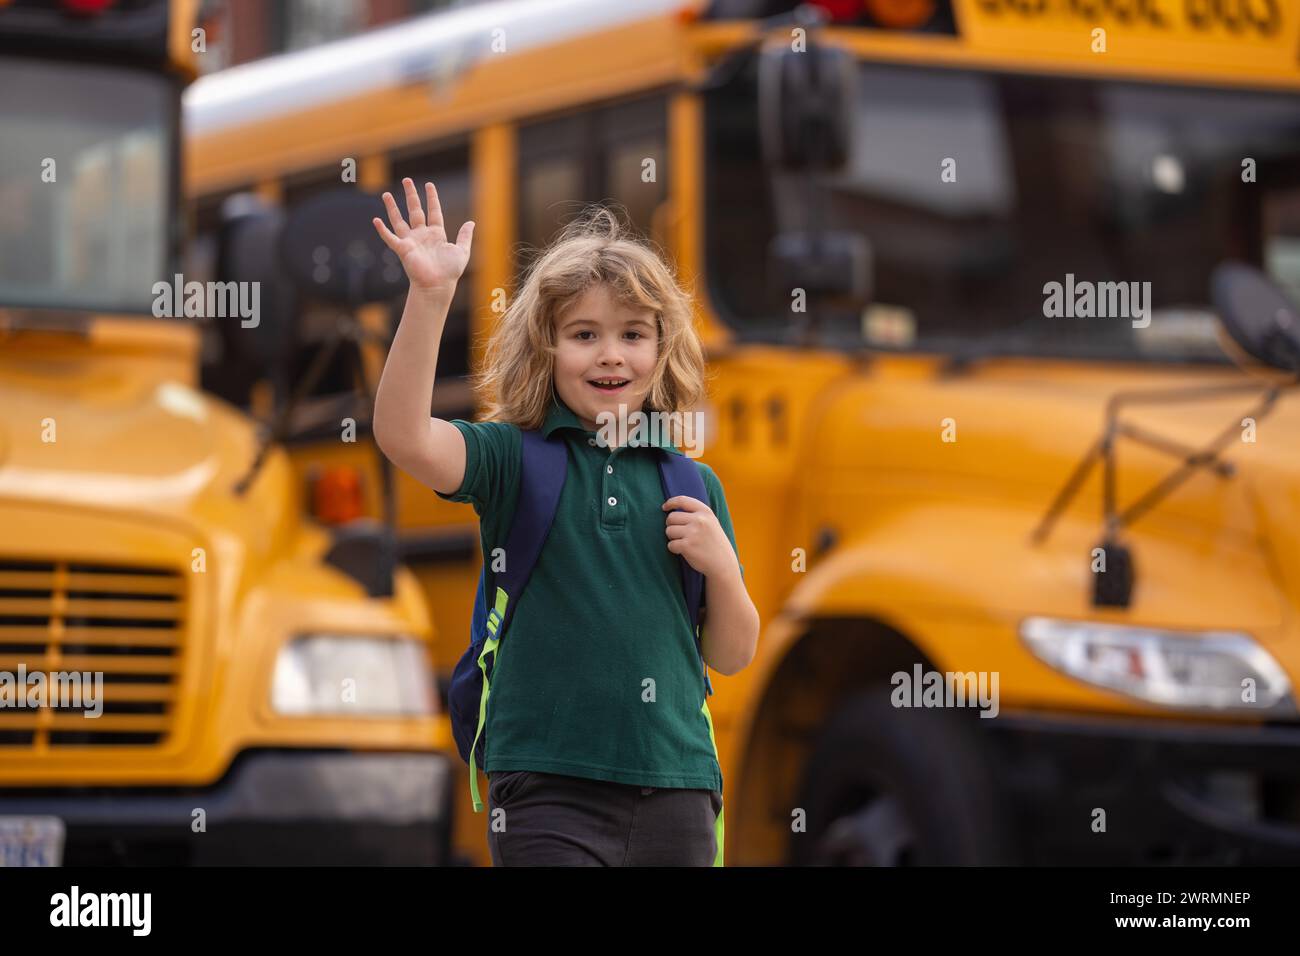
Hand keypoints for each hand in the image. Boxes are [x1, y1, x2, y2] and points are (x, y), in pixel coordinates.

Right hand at [372, 178, 473, 293]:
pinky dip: (383, 230)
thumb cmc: (450, 271)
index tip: (429, 184)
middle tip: (406, 180)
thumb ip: (465, 236)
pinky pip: (390, 238)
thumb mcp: (462, 251)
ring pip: (399, 220)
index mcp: (436, 234)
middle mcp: (422, 235)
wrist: (438, 285)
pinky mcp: (403, 249)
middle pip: (415, 210)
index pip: (433, 211)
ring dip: (392, 207)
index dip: (432, 198)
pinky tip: (376, 220)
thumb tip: (471, 222)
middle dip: (411, 195)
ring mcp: (411, 241)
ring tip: (386, 194)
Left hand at [662, 495, 737, 579]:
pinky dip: (674, 548)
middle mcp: (699, 520)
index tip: (665, 507)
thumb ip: (696, 514)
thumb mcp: (711, 522)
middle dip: (671, 526)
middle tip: (679, 533)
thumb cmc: (714, 542)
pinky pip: (670, 544)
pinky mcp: (687, 546)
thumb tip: (672, 508)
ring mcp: (693, 533)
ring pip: (669, 531)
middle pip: (671, 517)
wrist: (723, 563)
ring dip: (672, 538)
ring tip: (683, 542)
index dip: (671, 503)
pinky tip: (684, 551)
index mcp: (705, 512)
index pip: (682, 500)